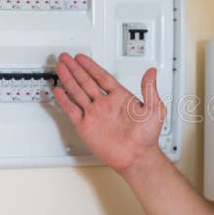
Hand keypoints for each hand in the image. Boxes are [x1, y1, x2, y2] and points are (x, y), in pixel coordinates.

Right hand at [53, 53, 165, 174]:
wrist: (137, 157)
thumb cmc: (147, 137)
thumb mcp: (154, 109)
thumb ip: (150, 89)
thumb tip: (151, 72)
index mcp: (120, 98)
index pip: (102, 77)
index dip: (91, 66)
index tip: (81, 58)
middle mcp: (105, 105)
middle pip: (86, 81)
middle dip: (75, 68)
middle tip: (66, 57)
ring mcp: (95, 115)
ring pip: (77, 92)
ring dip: (68, 79)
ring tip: (60, 67)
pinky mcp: (86, 127)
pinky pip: (72, 110)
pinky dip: (65, 100)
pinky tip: (59, 91)